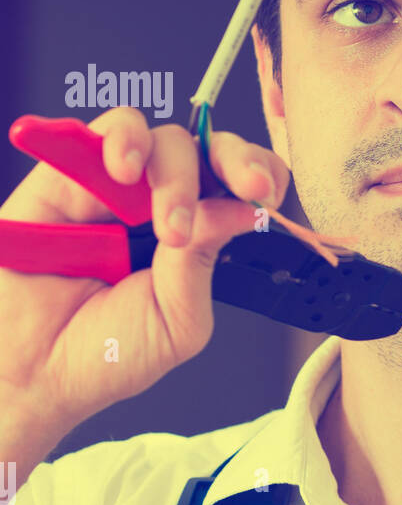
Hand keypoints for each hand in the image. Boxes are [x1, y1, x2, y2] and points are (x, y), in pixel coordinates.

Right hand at [0, 106, 289, 439]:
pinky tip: (122, 170)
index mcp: (200, 236)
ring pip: (163, 139)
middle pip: (210, 152)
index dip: (262, 177)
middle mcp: (162, 203)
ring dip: (176, 171)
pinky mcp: (68, 173)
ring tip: (165, 225)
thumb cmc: (105, 353)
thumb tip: (240, 207)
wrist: (30, 372)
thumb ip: (205, 261)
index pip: (242, 187)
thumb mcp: (177, 321)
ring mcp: (117, 187)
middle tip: (245, 188)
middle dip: (236, 160)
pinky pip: (101, 131)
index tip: (267, 195)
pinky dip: (121, 137)